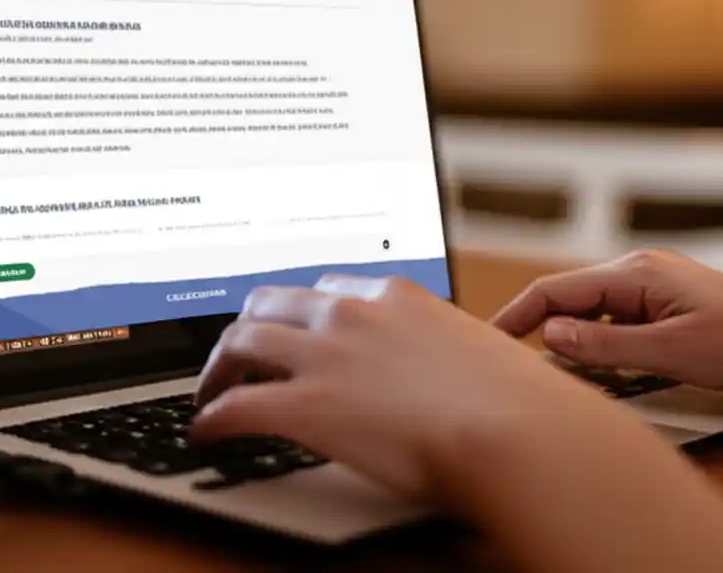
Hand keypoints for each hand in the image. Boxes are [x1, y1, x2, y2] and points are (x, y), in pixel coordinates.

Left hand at [191, 275, 614, 503]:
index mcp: (394, 297)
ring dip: (219, 366)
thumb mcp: (476, 354)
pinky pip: (235, 405)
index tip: (294, 328)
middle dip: (248, 328)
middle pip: (270, 303)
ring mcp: (325, 355)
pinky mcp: (306, 406)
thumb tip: (446, 375)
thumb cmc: (514, 403)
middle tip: (239, 356)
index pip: (326, 291)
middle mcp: (351, 315)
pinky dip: (213, 416)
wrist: (514, 431)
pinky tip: (208, 431)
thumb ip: (443, 353)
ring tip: (212, 391)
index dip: (301, 313)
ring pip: (241, 341)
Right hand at [492, 250, 722, 399]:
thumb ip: (604, 345)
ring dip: (576, 344)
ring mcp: (660, 295)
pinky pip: (621, 328)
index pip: (556, 290)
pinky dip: (604, 349)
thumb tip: (552, 337)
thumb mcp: (670, 351)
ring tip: (556, 377)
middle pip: (572, 300)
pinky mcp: (675, 316)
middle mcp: (644, 275)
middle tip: (515, 365)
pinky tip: (604, 374)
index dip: (517, 315)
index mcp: (637, 273)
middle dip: (541, 330)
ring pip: (596, 317)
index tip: (489, 339)